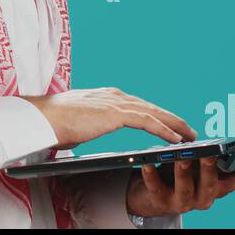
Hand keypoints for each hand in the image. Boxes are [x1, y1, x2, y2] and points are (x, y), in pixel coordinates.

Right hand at [19, 87, 196, 149]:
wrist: (44, 118)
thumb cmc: (54, 121)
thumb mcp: (78, 120)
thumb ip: (88, 122)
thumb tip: (86, 128)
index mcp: (106, 96)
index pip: (139, 105)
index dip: (157, 115)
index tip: (169, 124)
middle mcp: (115, 96)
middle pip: (151, 107)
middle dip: (172, 119)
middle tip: (188, 129)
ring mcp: (117, 103)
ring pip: (155, 114)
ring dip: (175, 125)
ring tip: (190, 135)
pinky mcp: (117, 114)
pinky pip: (148, 122)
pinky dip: (165, 130)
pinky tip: (176, 139)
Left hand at [125, 150, 234, 218]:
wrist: (156, 196)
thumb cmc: (188, 176)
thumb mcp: (213, 172)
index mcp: (219, 188)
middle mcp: (204, 198)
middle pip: (212, 184)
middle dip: (212, 168)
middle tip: (212, 152)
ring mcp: (183, 202)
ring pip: (185, 187)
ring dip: (184, 172)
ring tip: (182, 157)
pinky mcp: (161, 201)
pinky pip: (157, 188)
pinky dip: (151, 175)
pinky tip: (147, 163)